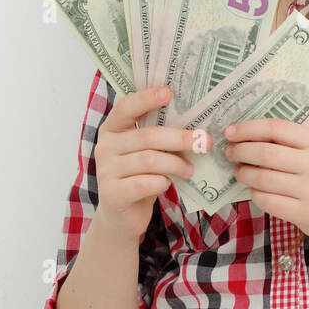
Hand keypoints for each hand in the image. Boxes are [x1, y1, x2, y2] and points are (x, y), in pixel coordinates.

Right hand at [93, 85, 212, 241]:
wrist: (121, 217)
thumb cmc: (139, 177)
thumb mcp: (145, 153)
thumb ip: (157, 137)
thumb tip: (195, 125)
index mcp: (112, 130)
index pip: (126, 107)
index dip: (146, 98)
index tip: (169, 92)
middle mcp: (104, 147)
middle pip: (148, 136)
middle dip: (181, 138)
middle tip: (204, 142)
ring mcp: (105, 171)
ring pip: (150, 160)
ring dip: (176, 164)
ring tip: (190, 170)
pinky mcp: (112, 194)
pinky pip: (145, 183)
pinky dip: (162, 183)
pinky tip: (168, 184)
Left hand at [223, 118, 308, 242]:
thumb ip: (289, 143)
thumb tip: (246, 137)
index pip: (277, 128)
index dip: (248, 128)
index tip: (230, 132)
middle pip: (266, 153)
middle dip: (241, 151)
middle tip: (230, 153)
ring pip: (263, 178)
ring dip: (244, 174)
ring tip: (240, 172)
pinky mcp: (305, 213)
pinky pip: (267, 201)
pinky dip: (255, 194)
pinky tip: (255, 190)